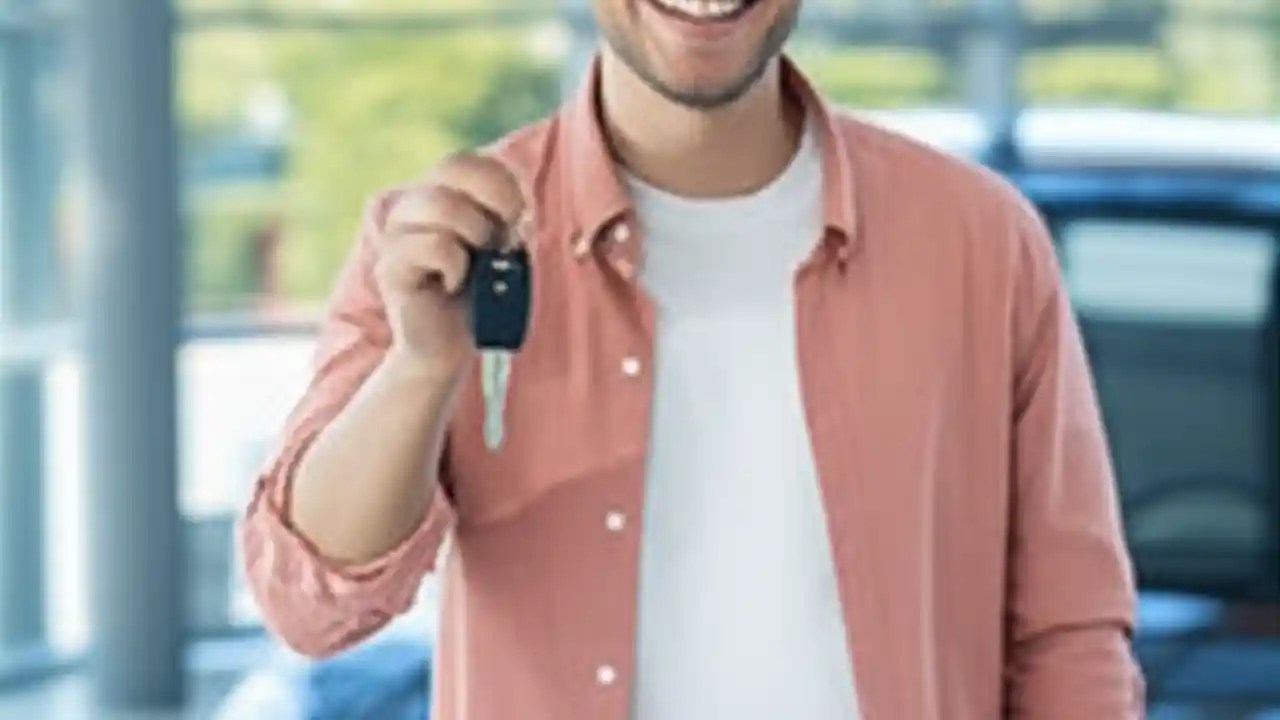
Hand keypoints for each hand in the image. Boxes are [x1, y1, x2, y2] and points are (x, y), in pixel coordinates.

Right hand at [375, 152, 526, 378]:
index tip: (516, 216)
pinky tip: (451, 284)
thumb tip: (518, 208)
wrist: (451, 347)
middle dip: (489, 206)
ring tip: (474, 264)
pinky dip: (455, 265)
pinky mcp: (390, 266)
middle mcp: (411, 207)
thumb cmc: (479, 296)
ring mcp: (396, 234)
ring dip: (474, 234)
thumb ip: (506, 220)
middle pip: (449, 168)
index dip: (497, 181)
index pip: (462, 161)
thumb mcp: (502, 249)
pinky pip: (433, 246)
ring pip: (440, 204)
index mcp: (438, 196)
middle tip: (496, 243)